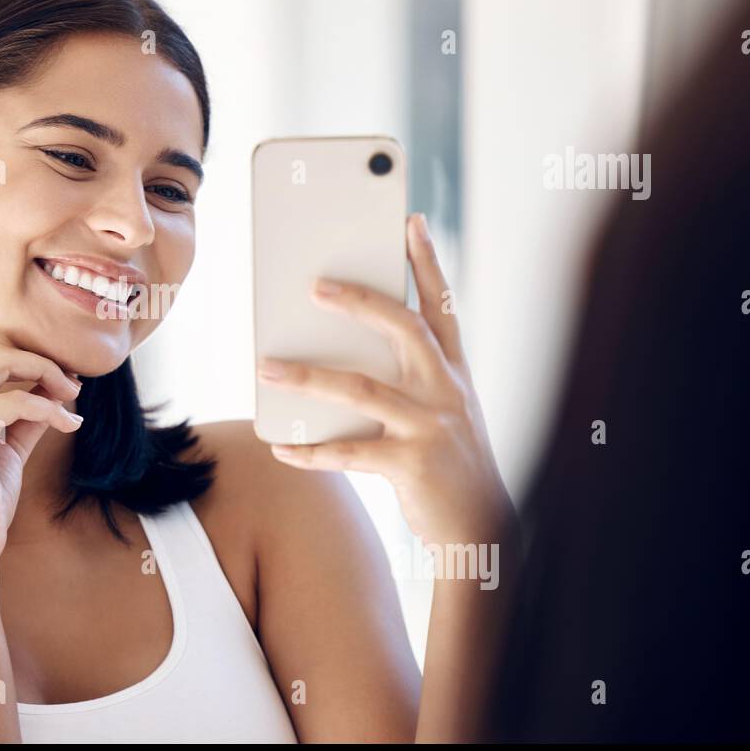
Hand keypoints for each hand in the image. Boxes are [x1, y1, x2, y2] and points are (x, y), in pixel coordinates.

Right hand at [0, 342, 83, 566]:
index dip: (29, 363)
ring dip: (46, 374)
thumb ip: (24, 421)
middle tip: (71, 385)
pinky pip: (15, 401)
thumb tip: (53, 395)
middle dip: (38, 361)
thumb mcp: (7, 453)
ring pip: (0, 362)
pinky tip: (67, 425)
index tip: (63, 381)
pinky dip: (48, 409)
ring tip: (72, 398)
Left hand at [257, 213, 512, 546]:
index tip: (409, 221)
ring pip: (362, 389)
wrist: (483, 529)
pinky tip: (281, 445)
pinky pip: (349, 452)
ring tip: (266, 367)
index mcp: (453, 372)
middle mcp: (446, 391)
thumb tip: (343, 349)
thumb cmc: (448, 461)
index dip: (426, 262)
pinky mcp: (411, 466)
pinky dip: (311, 450)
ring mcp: (431, 427)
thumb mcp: (442, 411)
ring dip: (308, 377)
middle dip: (360, 303)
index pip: (441, 306)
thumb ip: (408, 378)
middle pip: (404, 330)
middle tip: (315, 286)